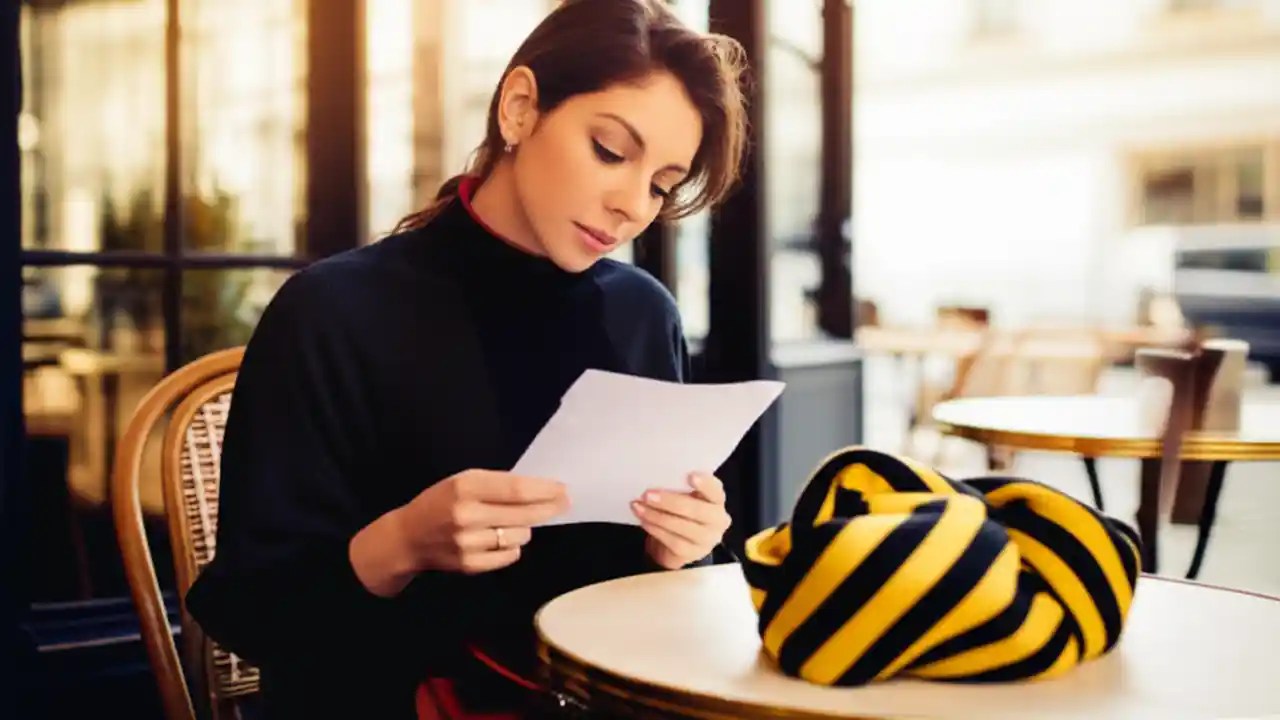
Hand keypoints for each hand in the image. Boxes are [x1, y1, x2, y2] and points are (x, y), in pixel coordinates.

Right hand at [353, 469, 567, 594]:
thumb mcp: (463, 482)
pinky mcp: (470, 564)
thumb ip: (497, 485)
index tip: (563, 489)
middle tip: (564, 503)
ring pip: (520, 536)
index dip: (544, 490)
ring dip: (524, 528)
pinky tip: (500, 539)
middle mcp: (467, 514)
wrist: (408, 537)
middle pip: (524, 513)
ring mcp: (468, 542)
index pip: (516, 489)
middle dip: (549, 508)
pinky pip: (510, 555)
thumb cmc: (440, 502)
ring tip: (510, 522)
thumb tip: (541, 490)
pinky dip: (512, 547)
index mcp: (465, 486)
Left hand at [632, 472, 730, 569]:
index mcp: (717, 499)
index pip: (715, 489)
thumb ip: (678, 488)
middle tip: (647, 494)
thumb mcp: (684, 497)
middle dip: (670, 501)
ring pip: (683, 527)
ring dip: (657, 516)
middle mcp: (718, 520)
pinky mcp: (693, 554)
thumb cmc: (681, 512)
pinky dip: (656, 530)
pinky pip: (673, 541)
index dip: (705, 483)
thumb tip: (656, 480)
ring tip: (639, 507)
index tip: (690, 476)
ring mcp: (708, 539)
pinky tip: (644, 521)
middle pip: (696, 510)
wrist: (677, 544)